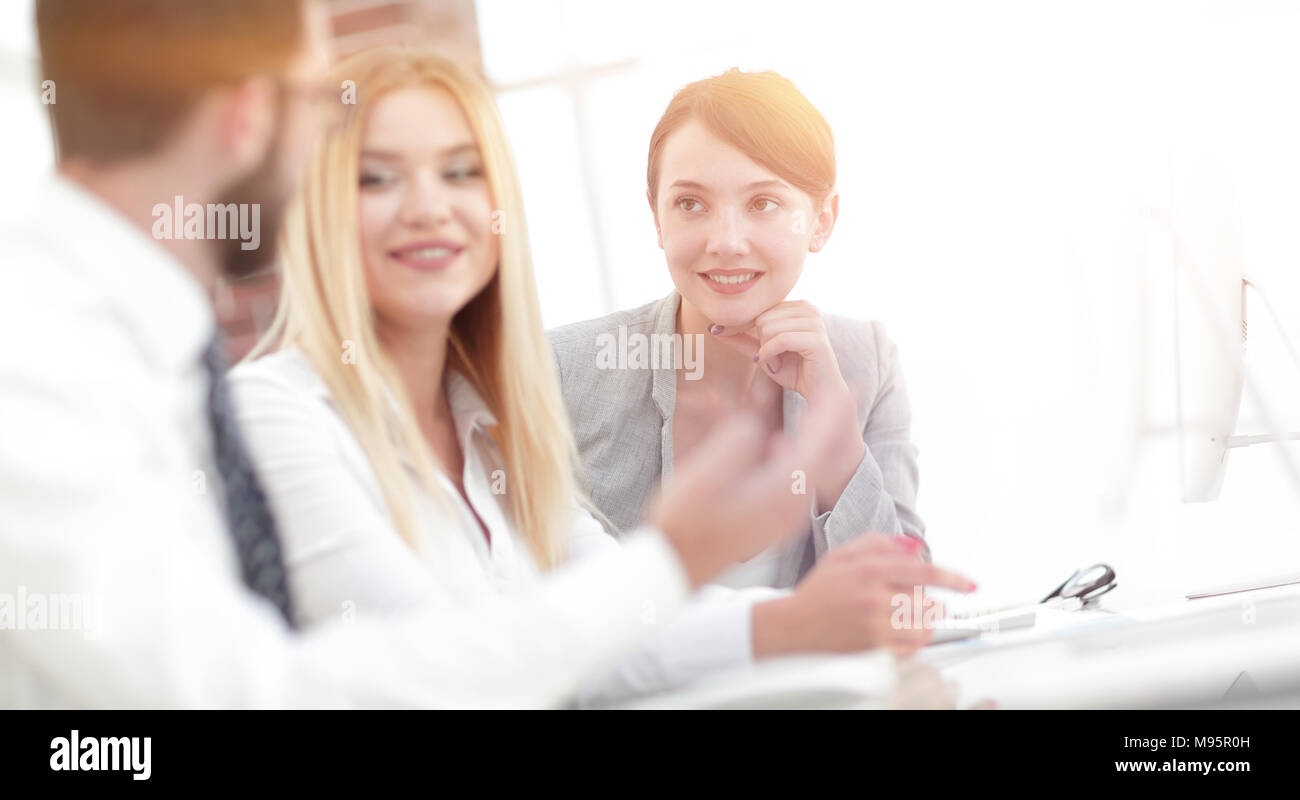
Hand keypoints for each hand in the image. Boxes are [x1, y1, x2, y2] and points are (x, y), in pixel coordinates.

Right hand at [648, 404, 840, 587]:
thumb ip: (738, 441)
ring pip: (807, 469)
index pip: (819, 443)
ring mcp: (783, 518)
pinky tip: (781, 445)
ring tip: (818, 414)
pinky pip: (793, 483)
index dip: (833, 412)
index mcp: (782, 491)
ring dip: (812, 440)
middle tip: (844, 393)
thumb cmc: (685, 523)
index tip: (849, 387)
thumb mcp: (707, 473)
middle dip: (828, 423)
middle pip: (819, 456)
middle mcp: (792, 506)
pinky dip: (794, 458)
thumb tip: (755, 428)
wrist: (675, 568)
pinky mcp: (771, 523)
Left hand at [710, 301, 864, 508]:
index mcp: (797, 307)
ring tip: (778, 364)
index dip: (737, 321)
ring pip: (769, 327)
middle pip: (762, 317)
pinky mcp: (816, 338)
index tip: (714, 330)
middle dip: (759, 342)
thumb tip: (714, 328)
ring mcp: (815, 322)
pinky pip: (780, 339)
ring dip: (767, 350)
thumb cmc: (794, 372)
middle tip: (771, 360)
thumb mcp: (763, 353)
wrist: (820, 394)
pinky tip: (774, 366)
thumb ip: (742, 340)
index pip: (759, 307)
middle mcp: (808, 308)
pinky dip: (770, 354)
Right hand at [752, 534, 975, 656]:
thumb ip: (881, 545)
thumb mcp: (845, 555)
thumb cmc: (820, 589)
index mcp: (869, 570)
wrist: (795, 624)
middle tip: (922, 601)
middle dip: (933, 602)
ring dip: (926, 622)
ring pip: (923, 627)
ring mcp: (873, 625)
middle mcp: (874, 598)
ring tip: (913, 617)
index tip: (969, 584)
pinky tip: (902, 632)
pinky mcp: (872, 647)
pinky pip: (911, 647)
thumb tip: (915, 547)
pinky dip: (914, 641)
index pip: (924, 572)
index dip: (953, 579)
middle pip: (928, 602)